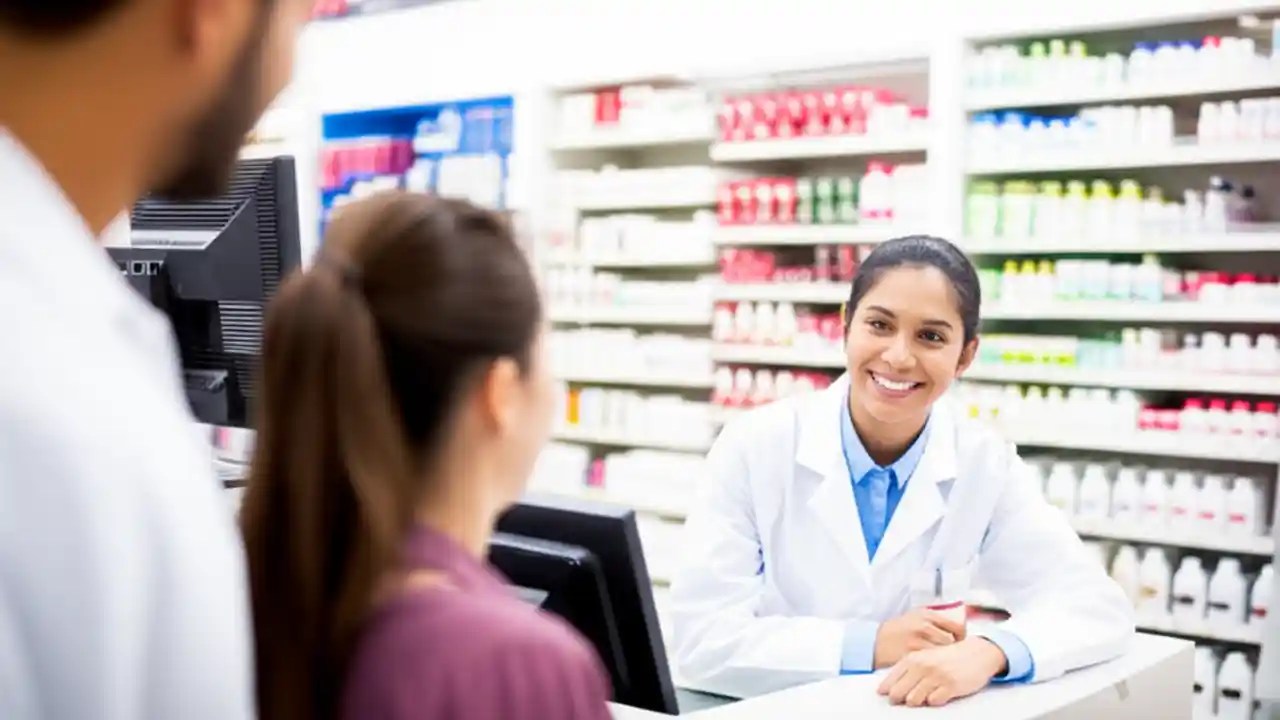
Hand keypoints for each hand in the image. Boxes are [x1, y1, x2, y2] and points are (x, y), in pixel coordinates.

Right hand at [872, 609, 965, 668]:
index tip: (959, 641)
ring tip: (941, 660)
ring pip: (942, 653)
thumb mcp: (915, 615)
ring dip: (943, 658)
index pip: (956, 626)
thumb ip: (935, 619)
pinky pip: (930, 662)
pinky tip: (931, 665)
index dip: (961, 636)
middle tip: (950, 653)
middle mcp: (923, 626)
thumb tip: (957, 626)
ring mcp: (917, 641)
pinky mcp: (912, 655)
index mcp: (927, 615)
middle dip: (952, 649)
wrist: (875, 641)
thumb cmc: (898, 629)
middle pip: (951, 641)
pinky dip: (933, 665)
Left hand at [877, 637, 1007, 707]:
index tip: (886, 696)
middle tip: (906, 700)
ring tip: (925, 696)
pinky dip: (935, 701)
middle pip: (898, 693)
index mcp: (912, 658)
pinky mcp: (950, 685)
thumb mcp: (924, 658)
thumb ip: (907, 670)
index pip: (890, 680)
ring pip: (913, 700)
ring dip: (917, 702)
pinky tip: (940, 694)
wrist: (976, 652)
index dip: (887, 691)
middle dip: (899, 700)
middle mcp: (922, 666)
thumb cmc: (948, 657)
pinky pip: (933, 702)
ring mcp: (936, 675)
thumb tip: (887, 689)